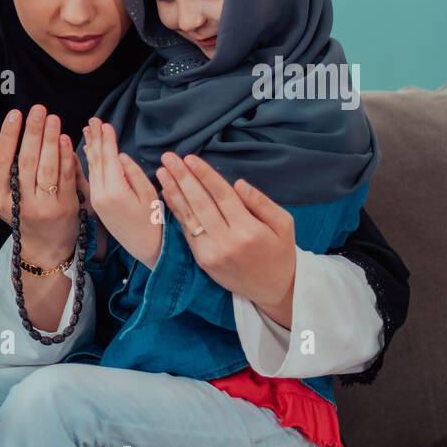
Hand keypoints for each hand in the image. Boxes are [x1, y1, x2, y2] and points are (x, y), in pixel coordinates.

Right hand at [0, 104, 84, 266]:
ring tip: (53, 119)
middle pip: (27, 162)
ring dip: (50, 140)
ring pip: (47, 168)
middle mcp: (22, 204)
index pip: (2, 164)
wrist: (46, 249)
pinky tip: (65, 139)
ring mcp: (46, 206)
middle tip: (38, 109)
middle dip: (33, 132)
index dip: (8, 138)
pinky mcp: (67, 207)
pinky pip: (67, 177)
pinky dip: (66, 157)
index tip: (15, 115)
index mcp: (1, 199)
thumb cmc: (21, 216)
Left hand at [83, 117, 162, 267]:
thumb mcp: (149, 195)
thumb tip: (121, 156)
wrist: (145, 248)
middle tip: (93, 120)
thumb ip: (134, 174)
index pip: (109, 159)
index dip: (107, 140)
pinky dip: (90, 162)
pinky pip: (91, 177)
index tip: (105, 123)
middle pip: (97, 161)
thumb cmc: (154, 221)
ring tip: (88, 130)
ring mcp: (96, 200)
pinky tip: (88, 152)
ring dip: (91, 148)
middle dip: (96, 139)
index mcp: (115, 191)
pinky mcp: (96, 204)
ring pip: (92, 168)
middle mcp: (101, 195)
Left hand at [155, 152, 296, 324]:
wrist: (273, 289)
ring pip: (189, 217)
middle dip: (183, 178)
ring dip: (173, 192)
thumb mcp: (284, 224)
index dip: (204, 175)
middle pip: (200, 203)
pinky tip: (167, 195)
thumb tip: (238, 183)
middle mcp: (226, 241)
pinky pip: (186, 231)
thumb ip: (261, 203)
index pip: (222, 195)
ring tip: (162, 172)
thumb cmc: (280, 252)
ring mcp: (211, 252)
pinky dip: (176, 212)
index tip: (190, 158)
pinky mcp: (202, 260)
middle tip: (169, 157)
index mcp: (248, 230)